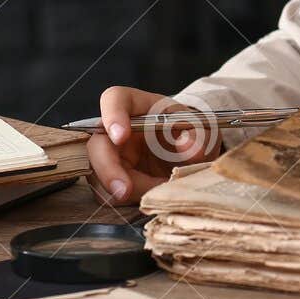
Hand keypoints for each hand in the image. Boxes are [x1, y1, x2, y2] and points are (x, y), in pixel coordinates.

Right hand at [86, 87, 224, 205]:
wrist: (191, 154)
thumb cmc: (191, 133)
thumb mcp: (201, 130)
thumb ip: (197, 137)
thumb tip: (188, 146)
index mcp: (136, 105)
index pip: (114, 99)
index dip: (113, 116)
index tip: (121, 136)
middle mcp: (117, 129)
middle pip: (98, 145)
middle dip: (109, 169)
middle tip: (125, 191)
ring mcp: (112, 155)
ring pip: (101, 175)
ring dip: (128, 189)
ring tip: (159, 190)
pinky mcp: (114, 177)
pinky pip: (111, 192)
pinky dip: (131, 198)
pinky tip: (153, 196)